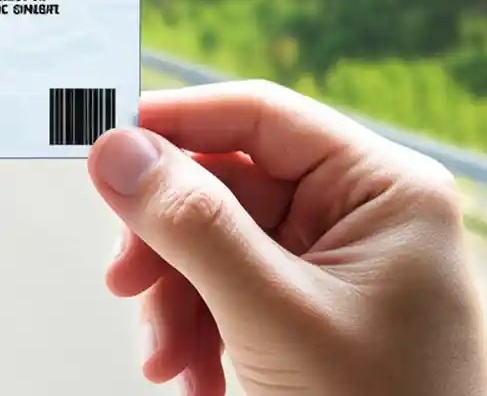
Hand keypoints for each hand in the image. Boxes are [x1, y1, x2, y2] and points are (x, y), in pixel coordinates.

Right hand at [90, 81, 486, 395]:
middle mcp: (361, 215)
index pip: (260, 116)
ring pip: (215, 244)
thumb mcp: (275, 315)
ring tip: (165, 361)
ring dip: (175, 301)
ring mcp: (335, 265)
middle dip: (169, 245)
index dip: (176, 122)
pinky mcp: (310, 310)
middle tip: (124, 281)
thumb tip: (117, 150)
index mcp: (384, 190)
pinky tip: (192, 378)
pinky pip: (227, 290)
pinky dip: (196, 331)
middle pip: (226, 186)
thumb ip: (193, 225)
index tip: (102, 142)